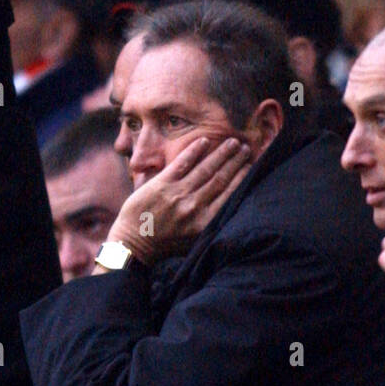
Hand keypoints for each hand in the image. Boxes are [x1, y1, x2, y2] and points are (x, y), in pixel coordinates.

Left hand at [104, 137, 251, 266]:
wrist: (134, 244)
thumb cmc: (166, 243)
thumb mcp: (194, 239)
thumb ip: (211, 222)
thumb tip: (232, 202)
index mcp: (205, 222)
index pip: (229, 194)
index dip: (242, 177)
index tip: (251, 165)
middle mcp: (194, 207)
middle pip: (220, 178)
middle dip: (235, 161)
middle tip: (245, 148)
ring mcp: (177, 194)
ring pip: (205, 168)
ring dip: (221, 153)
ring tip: (232, 142)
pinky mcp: (161, 184)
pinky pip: (182, 164)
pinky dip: (194, 151)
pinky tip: (205, 141)